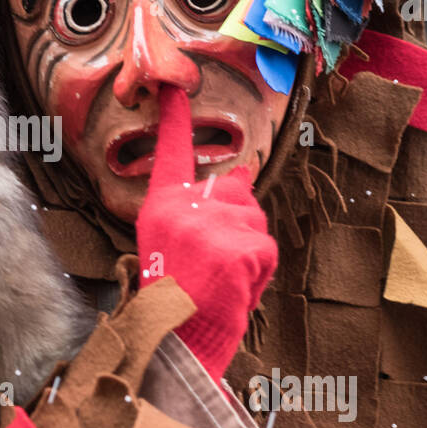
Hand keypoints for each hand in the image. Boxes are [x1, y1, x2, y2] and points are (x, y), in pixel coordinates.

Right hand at [135, 84, 278, 384]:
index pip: (171, 155)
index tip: (174, 87)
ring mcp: (211, 227)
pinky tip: (235, 289)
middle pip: (235, 189)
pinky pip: (265, 250)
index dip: (175, 120)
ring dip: (250, 251)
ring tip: (223, 279)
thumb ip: (200, 209)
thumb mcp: (174, 244)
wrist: (178, 340)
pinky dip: (259, 273)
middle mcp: (183, 209)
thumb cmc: (177, 295)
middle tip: (215, 262)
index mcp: (161, 207)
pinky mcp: (238, 248)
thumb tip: (244, 175)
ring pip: (254, 221)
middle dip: (238, 221)